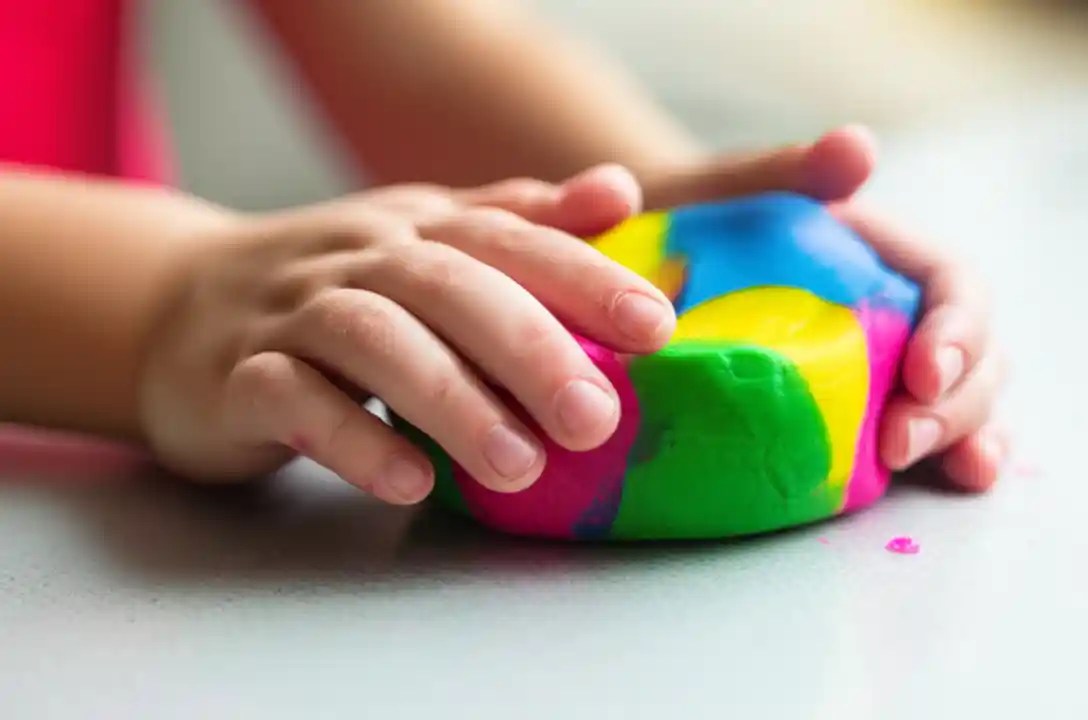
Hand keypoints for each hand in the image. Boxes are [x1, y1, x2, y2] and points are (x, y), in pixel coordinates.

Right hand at [138, 165, 675, 503]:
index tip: (656, 327)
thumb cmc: (336, 285)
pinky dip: (353, 439)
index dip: (585, 276)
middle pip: (449, 286)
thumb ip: (520, 223)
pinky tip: (409, 481)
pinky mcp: (236, 376)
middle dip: (529, 349)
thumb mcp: (427, 242)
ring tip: (518, 468)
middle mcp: (358, 257)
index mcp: (418, 226)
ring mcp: (291, 313)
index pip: (509, 239)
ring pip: (372, 339)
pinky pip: (293, 400)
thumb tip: (619, 190)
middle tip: (594, 419)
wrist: (175, 307)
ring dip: (451, 401)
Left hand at [641, 127, 1007, 490]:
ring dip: (959, 437)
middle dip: (955, 404)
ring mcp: (894, 368)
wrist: (655, 281)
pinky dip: (950, 461)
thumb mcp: (731, 191)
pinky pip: (929, 439)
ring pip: (965, 402)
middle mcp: (906, 311)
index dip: (960, 330)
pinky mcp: (871, 416)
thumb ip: (793, 168)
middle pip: (975, 357)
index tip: (925, 372)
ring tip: (913, 466)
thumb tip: (859, 146)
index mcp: (888, 254)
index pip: (955, 286)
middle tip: (899, 443)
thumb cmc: (695, 230)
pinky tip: (953, 481)